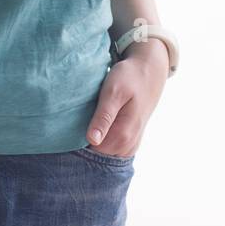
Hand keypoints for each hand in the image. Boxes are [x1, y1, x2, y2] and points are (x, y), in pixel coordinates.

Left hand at [85, 42, 168, 156]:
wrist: (149, 72)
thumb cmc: (129, 78)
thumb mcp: (113, 93)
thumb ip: (104, 117)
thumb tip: (92, 140)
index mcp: (123, 135)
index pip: (92, 151)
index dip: (80, 138)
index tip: (75, 122)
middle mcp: (128, 145)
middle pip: (97, 153)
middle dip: (87, 139)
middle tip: (86, 115)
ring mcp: (131, 145)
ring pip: (104, 152)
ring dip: (96, 137)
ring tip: (94, 116)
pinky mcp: (131, 140)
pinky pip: (112, 148)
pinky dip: (104, 138)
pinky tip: (101, 121)